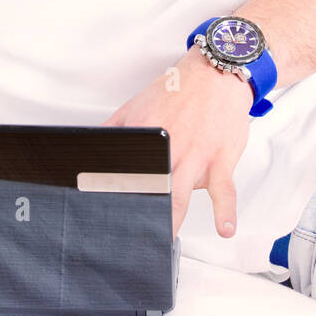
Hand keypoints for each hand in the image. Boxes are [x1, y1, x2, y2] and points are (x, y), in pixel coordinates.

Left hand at [103, 49, 252, 236]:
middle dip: (145, 213)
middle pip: (153, 187)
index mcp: (147, 134)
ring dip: (174, 220)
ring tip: (166, 240)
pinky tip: (224, 229)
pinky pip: (225, 190)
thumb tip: (89, 147)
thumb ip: (114, 129)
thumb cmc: (179, 91)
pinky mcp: (220, 160)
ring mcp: (197, 155)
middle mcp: (171, 147)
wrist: (216, 74)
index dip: (116, 192)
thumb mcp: (137, 105)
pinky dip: (225, 212)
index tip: (109, 212)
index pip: (126, 168)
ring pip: (182, 194)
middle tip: (136, 235)